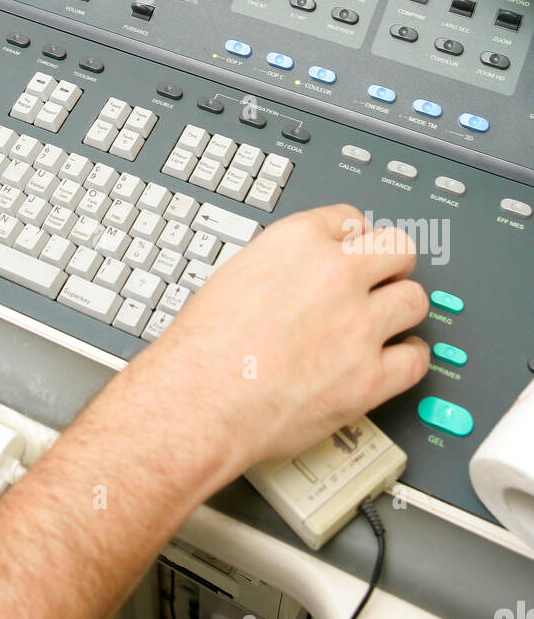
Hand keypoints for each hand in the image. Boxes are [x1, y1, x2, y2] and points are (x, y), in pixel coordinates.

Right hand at [140, 204, 429, 490]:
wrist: (201, 399)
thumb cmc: (205, 346)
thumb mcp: (238, 273)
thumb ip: (284, 263)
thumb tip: (303, 270)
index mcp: (299, 241)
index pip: (352, 219)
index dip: (355, 238)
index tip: (357, 250)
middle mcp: (336, 275)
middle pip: (398, 250)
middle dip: (392, 265)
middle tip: (384, 280)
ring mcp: (359, 325)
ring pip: (415, 300)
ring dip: (402, 309)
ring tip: (391, 319)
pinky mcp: (371, 377)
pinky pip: (416, 359)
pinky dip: (411, 358)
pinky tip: (399, 357)